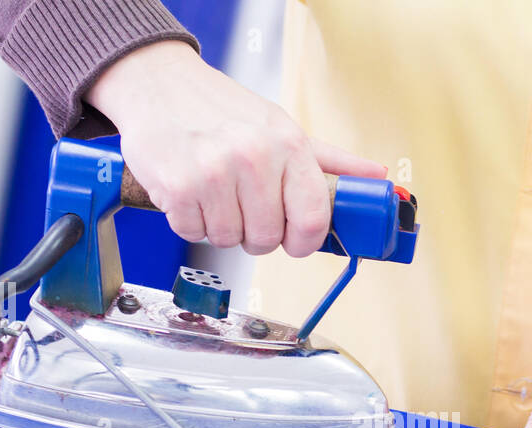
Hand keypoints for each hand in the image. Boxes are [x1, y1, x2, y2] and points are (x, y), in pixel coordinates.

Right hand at [86, 40, 386, 255]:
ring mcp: (214, 173)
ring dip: (220, 226)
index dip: (304, 241)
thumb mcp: (280, 126)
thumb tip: (374, 177)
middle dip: (255, 233)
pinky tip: (190, 190)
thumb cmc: (221, 108)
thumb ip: (328, 160)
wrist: (156, 82)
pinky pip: (194, 233)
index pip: (313, 219)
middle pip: (267, 239)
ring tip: (213, 191)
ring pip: (229, 240)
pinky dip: (190, 221)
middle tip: (242, 205)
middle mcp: (254, 157)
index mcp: (288, 144)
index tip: (294, 239)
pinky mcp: (178, 188)